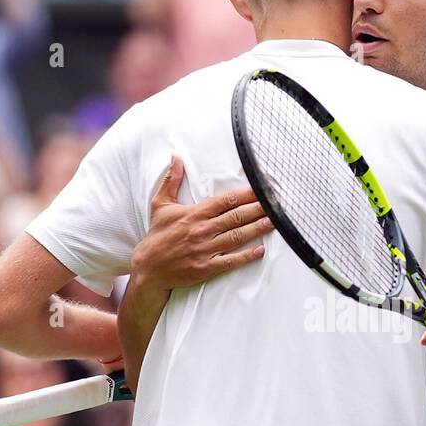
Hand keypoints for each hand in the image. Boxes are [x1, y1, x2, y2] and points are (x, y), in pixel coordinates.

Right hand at [131, 158, 273, 289]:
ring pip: (236, 236)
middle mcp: (202, 230)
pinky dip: (246, 256)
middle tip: (276, 203)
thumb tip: (176, 158)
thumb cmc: (157, 235)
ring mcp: (205, 250)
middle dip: (258, 209)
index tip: (262, 188)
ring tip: (274, 222)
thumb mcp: (160, 205)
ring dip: (257, 229)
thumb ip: (171, 181)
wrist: (148, 268)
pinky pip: (230, 261)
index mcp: (194, 213)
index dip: (246, 194)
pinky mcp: (206, 268)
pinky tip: (260, 250)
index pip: (226, 200)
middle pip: (236, 216)